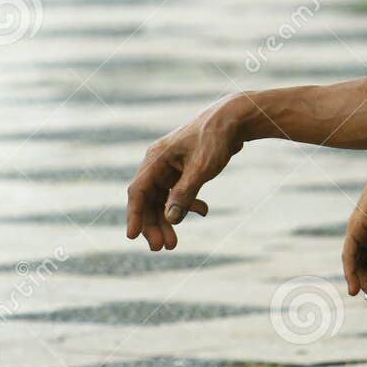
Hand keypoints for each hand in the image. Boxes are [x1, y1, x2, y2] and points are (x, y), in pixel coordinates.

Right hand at [126, 97, 245, 250]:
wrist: (235, 118)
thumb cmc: (216, 139)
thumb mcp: (202, 168)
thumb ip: (185, 193)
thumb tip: (170, 219)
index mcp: (156, 158)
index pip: (138, 191)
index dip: (134, 215)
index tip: (132, 237)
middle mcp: (158, 162)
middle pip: (148, 200)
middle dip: (154, 224)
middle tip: (162, 248)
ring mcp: (170, 166)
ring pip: (162, 200)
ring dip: (168, 220)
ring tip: (175, 243)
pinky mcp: (183, 169)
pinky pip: (177, 193)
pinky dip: (187, 204)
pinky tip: (203, 211)